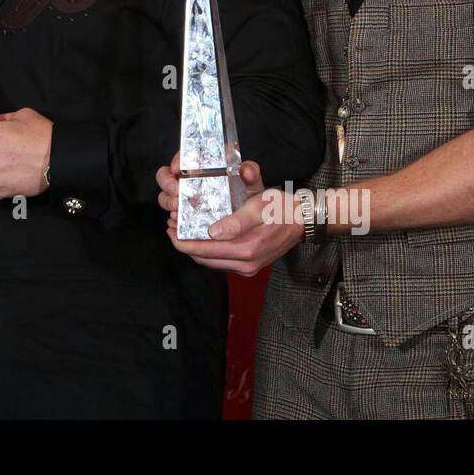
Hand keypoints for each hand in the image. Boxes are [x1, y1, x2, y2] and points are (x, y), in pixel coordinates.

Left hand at [156, 155, 302, 276]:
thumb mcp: (259, 207)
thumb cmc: (281, 209)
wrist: (303, 220)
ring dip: (195, 247)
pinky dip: (208, 250)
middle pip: (204, 259)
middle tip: (172, 226)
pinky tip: (202, 236)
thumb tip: (212, 232)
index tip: (170, 228)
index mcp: (246, 251)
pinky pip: (221, 260)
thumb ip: (236, 220)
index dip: (182, 241)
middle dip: (185, 244)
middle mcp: (245, 265)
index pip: (204, 251)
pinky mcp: (249, 265)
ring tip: (182, 229)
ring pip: (211, 261)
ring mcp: (248, 268)